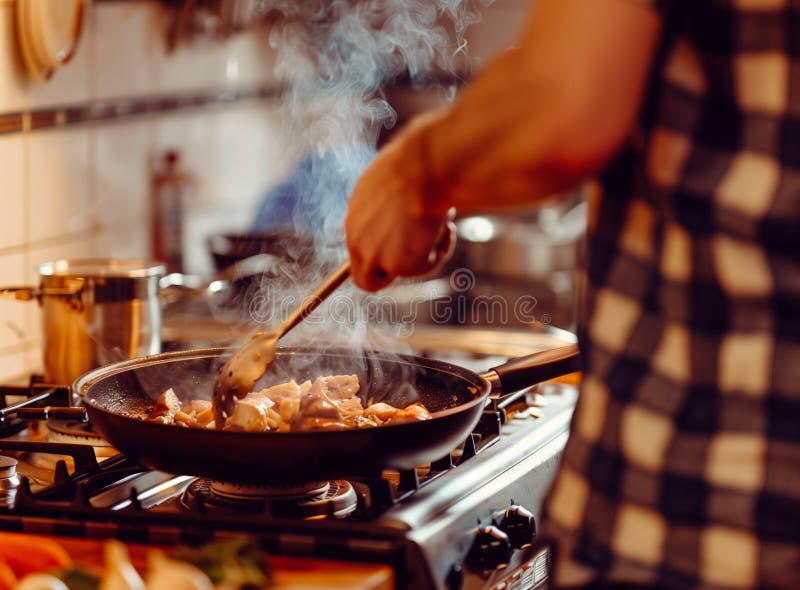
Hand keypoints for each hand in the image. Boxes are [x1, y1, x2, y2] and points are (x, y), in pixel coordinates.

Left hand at [345, 112, 454, 290]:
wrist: (426, 165)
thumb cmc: (419, 155)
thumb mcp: (400, 173)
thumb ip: (397, 194)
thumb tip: (412, 188)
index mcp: (355, 211)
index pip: (359, 242)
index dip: (379, 247)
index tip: (401, 242)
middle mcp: (357, 237)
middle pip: (364, 277)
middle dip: (390, 270)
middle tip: (418, 251)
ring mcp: (376, 255)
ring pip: (394, 276)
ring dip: (420, 257)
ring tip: (439, 225)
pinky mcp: (400, 265)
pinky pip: (425, 266)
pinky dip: (440, 250)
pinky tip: (446, 225)